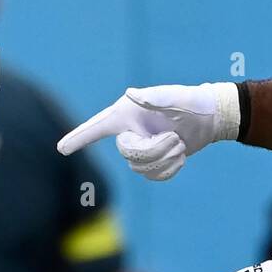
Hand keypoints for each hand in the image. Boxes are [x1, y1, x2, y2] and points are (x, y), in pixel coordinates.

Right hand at [56, 82, 240, 180]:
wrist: (210, 117)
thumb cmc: (192, 103)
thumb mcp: (176, 98)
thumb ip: (154, 97)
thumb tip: (131, 94)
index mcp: (127, 113)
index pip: (97, 127)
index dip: (78, 138)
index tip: (61, 149)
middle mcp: (129, 130)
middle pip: (127, 154)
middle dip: (154, 151)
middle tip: (176, 139)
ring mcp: (141, 146)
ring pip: (140, 169)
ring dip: (165, 160)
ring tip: (180, 145)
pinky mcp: (153, 160)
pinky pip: (152, 177)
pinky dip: (169, 171)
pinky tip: (180, 157)